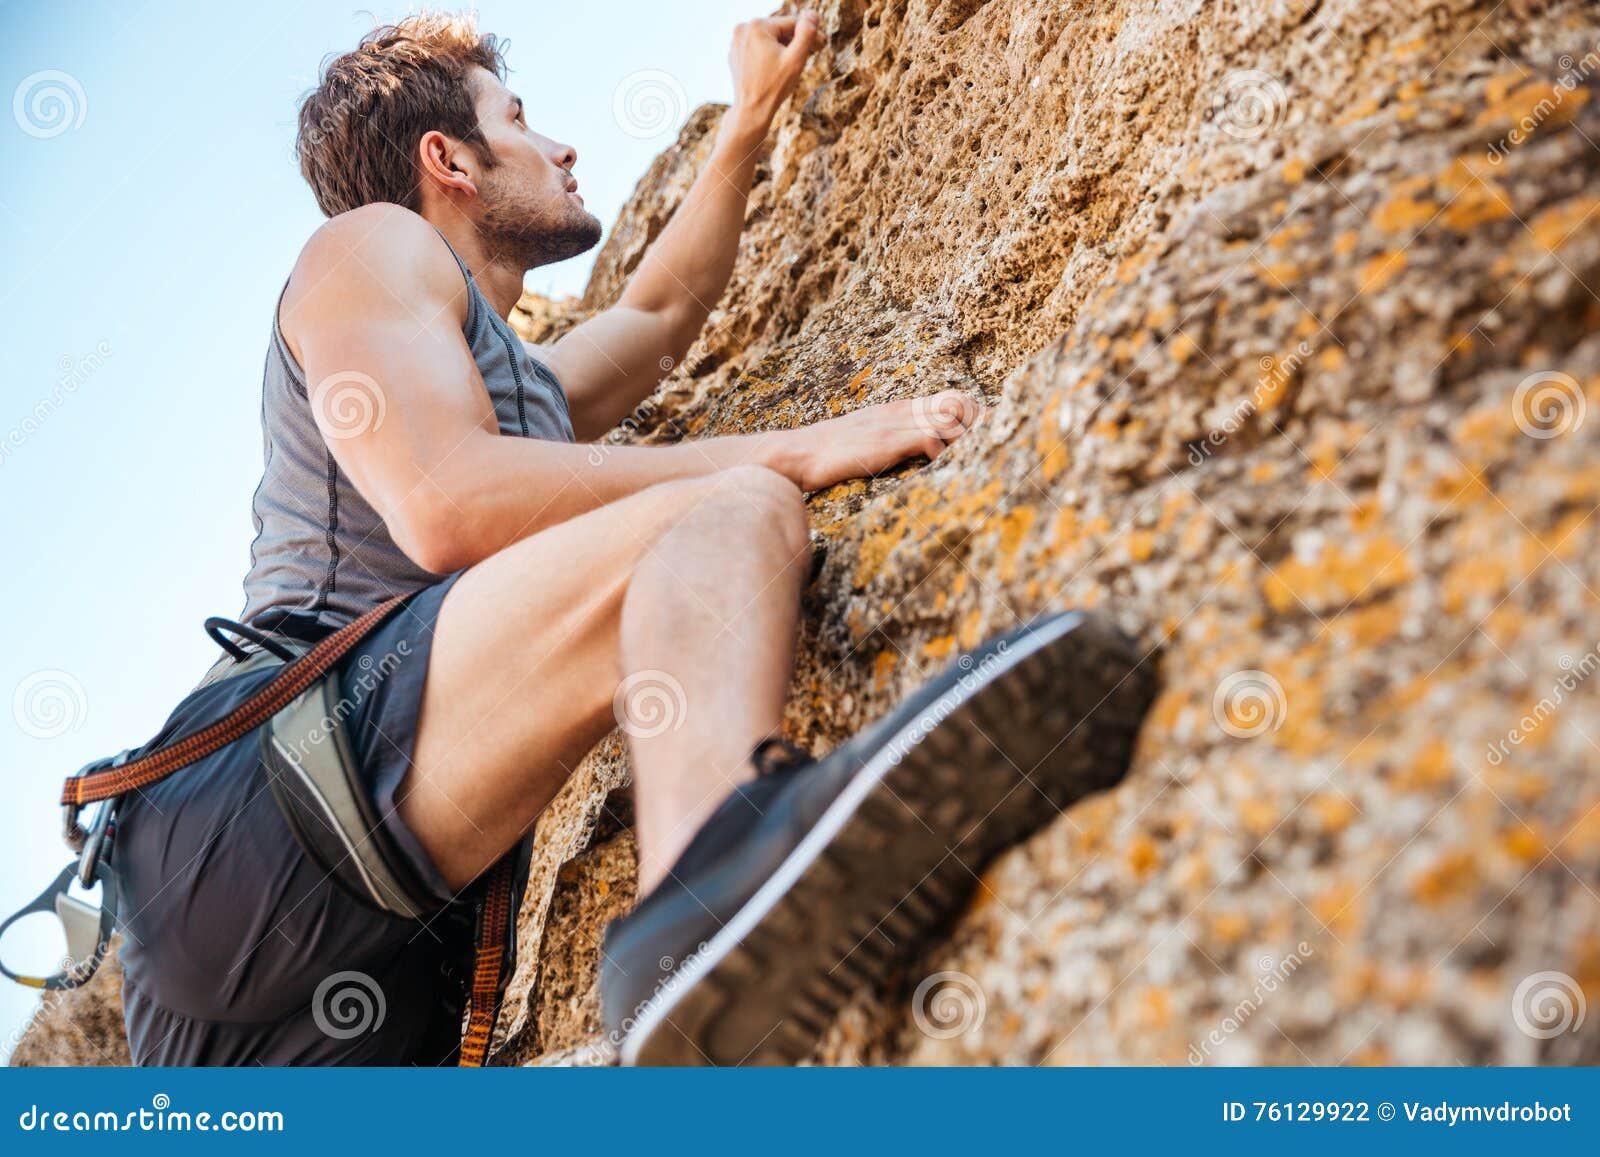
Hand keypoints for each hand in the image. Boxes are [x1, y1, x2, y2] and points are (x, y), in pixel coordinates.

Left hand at [725, 9, 821, 133]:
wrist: (751, 111)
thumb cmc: (774, 87)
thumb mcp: (796, 59)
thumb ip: (807, 33)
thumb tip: (812, 15)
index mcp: (758, 25)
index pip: (791, 23)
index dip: (809, 34)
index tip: (822, 44)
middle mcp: (743, 29)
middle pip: (779, 31)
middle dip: (796, 41)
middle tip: (813, 53)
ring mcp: (737, 41)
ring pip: (769, 39)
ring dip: (784, 48)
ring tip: (796, 62)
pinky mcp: (735, 54)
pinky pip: (758, 48)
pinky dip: (770, 54)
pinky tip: (779, 67)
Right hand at [774, 391, 983, 491]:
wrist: (800, 453)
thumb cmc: (832, 451)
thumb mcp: (870, 434)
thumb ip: (896, 434)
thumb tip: (921, 447)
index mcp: (901, 408)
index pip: (952, 397)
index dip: (975, 414)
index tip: (989, 432)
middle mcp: (903, 410)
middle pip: (959, 403)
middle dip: (979, 425)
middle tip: (989, 448)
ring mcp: (896, 424)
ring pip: (950, 420)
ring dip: (965, 442)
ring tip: (971, 462)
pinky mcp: (888, 441)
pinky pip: (931, 439)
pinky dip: (942, 454)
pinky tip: (941, 470)